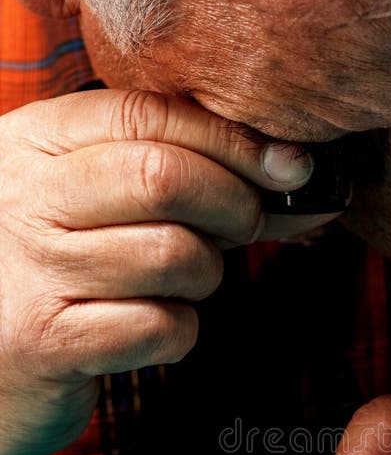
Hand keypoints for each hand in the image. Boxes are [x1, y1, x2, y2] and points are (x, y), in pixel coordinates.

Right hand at [0, 89, 331, 454]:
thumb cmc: (68, 275)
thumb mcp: (102, 204)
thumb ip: (189, 178)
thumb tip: (298, 176)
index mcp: (36, 143)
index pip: (148, 113)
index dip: (232, 139)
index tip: (288, 166)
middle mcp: (26, 198)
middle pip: (166, 178)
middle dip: (234, 205)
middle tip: (240, 228)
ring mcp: (33, 270)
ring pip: (175, 255)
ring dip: (205, 277)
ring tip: (177, 284)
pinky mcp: (51, 341)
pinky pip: (163, 326)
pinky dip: (179, 331)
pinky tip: (149, 328)